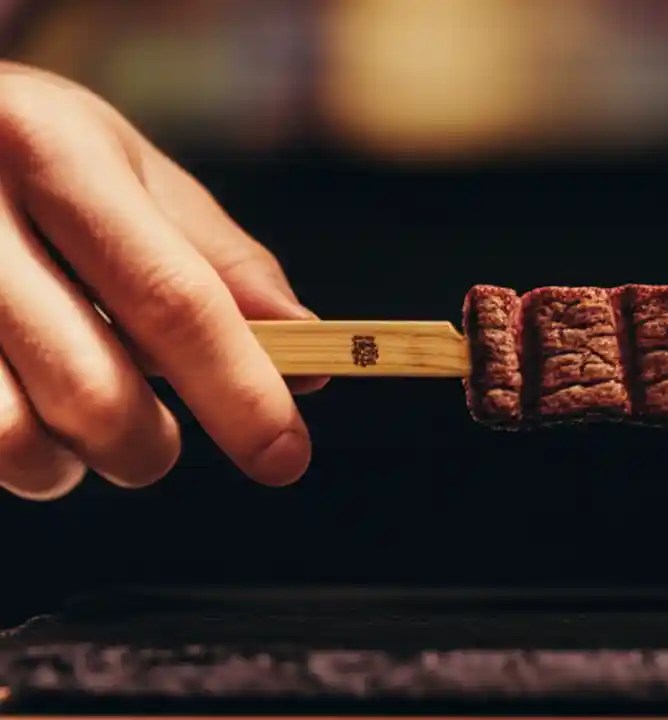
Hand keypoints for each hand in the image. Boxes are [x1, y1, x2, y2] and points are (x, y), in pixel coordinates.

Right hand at [0, 62, 324, 499]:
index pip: (172, 298)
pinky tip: (15, 412)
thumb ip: (219, 262)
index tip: (286, 455)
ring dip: (64, 465)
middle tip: (155, 445)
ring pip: (14, 438)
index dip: (242, 390)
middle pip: (94, 390)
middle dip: (148, 447)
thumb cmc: (23, 154)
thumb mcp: (122, 170)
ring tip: (68, 426)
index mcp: (52, 149)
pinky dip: (10, 455)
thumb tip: (309, 357)